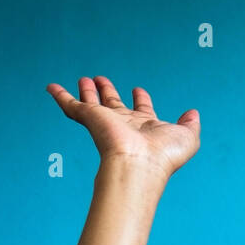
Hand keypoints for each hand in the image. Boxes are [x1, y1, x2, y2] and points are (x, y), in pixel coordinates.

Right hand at [47, 76, 199, 177]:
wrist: (140, 166)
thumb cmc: (164, 156)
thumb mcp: (187, 138)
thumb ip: (190, 125)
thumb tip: (193, 113)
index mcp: (145, 127)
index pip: (141, 110)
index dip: (141, 99)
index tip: (138, 90)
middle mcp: (125, 124)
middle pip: (114, 105)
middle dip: (109, 92)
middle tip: (102, 81)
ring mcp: (106, 122)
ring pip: (93, 103)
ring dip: (88, 91)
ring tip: (85, 79)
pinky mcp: (90, 119)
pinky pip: (70, 105)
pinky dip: (60, 96)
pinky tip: (51, 87)